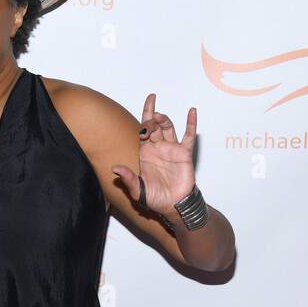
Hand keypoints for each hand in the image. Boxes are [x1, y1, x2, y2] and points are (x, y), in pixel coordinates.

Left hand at [112, 93, 196, 214]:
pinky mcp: (184, 154)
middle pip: (154, 126)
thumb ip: (128, 179)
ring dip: (164, 120)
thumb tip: (115, 169)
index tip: (149, 99)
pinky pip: (188, 136)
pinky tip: (192, 112)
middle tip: (151, 118)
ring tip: (160, 116)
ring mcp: (172, 149)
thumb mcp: (137, 190)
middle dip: (152, 119)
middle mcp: (158, 148)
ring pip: (168, 128)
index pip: (143, 130)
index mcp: (145, 153)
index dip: (145, 114)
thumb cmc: (155, 199)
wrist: (173, 206)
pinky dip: (191, 123)